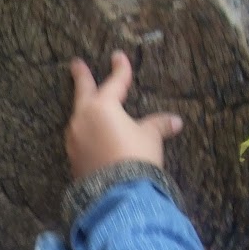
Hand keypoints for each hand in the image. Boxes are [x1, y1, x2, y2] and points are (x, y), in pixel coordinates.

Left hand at [66, 51, 183, 178]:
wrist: (118, 193)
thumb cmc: (136, 157)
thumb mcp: (150, 138)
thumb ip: (159, 126)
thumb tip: (174, 122)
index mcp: (102, 107)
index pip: (114, 83)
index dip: (120, 70)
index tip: (118, 56)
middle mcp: (83, 119)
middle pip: (83, 93)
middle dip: (81, 77)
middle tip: (76, 64)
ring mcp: (75, 139)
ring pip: (79, 117)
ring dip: (84, 108)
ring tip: (88, 105)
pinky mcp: (74, 158)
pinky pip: (80, 138)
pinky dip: (86, 131)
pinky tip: (91, 136)